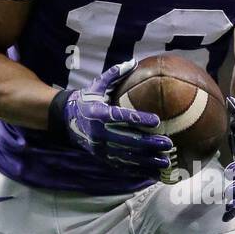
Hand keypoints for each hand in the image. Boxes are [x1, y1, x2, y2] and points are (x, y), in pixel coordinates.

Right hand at [60, 59, 173, 174]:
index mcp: (99, 114)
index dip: (139, 119)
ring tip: (165, 162)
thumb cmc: (88, 100)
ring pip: (127, 157)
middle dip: (149, 144)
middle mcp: (99, 133)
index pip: (121, 117)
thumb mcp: (97, 85)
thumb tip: (134, 61)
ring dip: (147, 161)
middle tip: (168, 144)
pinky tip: (154, 172)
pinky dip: (139, 170)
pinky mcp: (103, 157)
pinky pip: (123, 166)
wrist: (67, 120)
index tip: (157, 120)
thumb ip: (114, 75)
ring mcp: (101, 148)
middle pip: (127, 140)